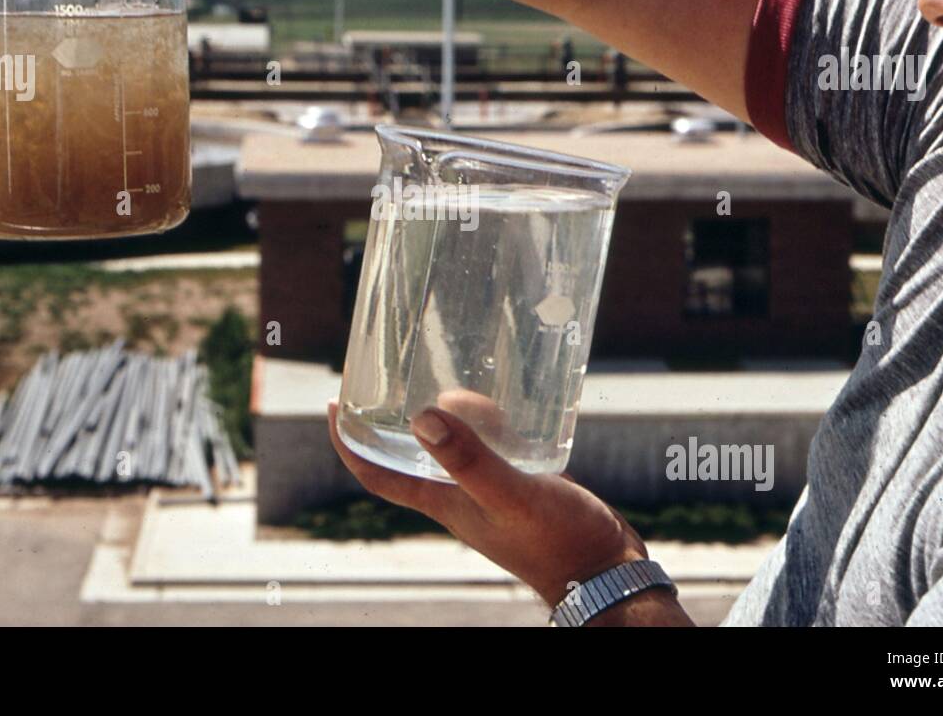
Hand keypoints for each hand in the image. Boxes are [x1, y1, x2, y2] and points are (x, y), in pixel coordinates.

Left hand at [327, 390, 654, 609]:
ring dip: (446, 413)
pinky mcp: (521, 484)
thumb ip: (471, 460)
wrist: (607, 572)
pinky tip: (502, 399)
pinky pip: (491, 447)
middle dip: (396, 417)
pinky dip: (488, 422)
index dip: (349, 443)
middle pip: (410, 454)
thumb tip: (421, 417)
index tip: (335, 403)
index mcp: (444, 503)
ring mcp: (490, 491)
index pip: (378, 474)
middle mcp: (460, 496)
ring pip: (453, 446)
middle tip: (393, 372)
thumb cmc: (560, 543)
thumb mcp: (512, 496)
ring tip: (446, 371)